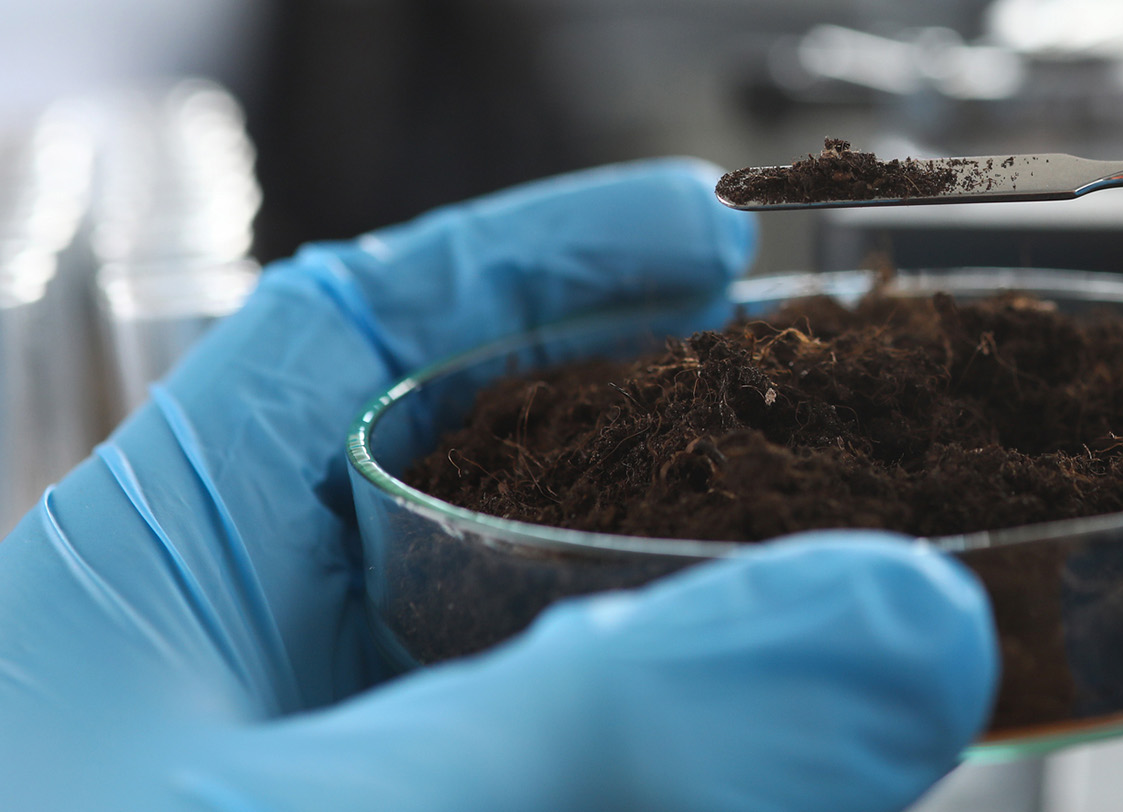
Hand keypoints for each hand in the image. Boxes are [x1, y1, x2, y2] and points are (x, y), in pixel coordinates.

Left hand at [0, 160, 995, 810]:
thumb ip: (598, 732)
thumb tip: (908, 619)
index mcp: (148, 599)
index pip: (348, 345)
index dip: (537, 262)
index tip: (711, 241)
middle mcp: (260, 705)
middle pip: (496, 521)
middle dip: (681, 473)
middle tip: (856, 443)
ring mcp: (369, 805)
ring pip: (577, 699)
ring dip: (735, 672)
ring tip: (895, 636)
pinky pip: (609, 793)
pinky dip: (721, 784)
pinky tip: (848, 791)